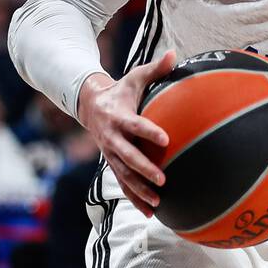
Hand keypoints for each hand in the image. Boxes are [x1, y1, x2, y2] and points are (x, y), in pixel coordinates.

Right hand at [77, 50, 175, 217]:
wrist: (91, 106)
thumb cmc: (121, 90)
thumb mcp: (134, 77)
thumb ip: (156, 69)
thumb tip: (176, 54)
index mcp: (119, 116)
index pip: (136, 125)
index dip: (149, 132)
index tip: (166, 139)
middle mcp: (112, 138)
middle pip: (127, 156)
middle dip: (144, 169)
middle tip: (163, 179)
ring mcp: (110, 153)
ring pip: (124, 175)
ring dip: (139, 190)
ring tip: (158, 203)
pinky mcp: (112, 163)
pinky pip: (123, 184)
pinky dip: (135, 199)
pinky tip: (150, 213)